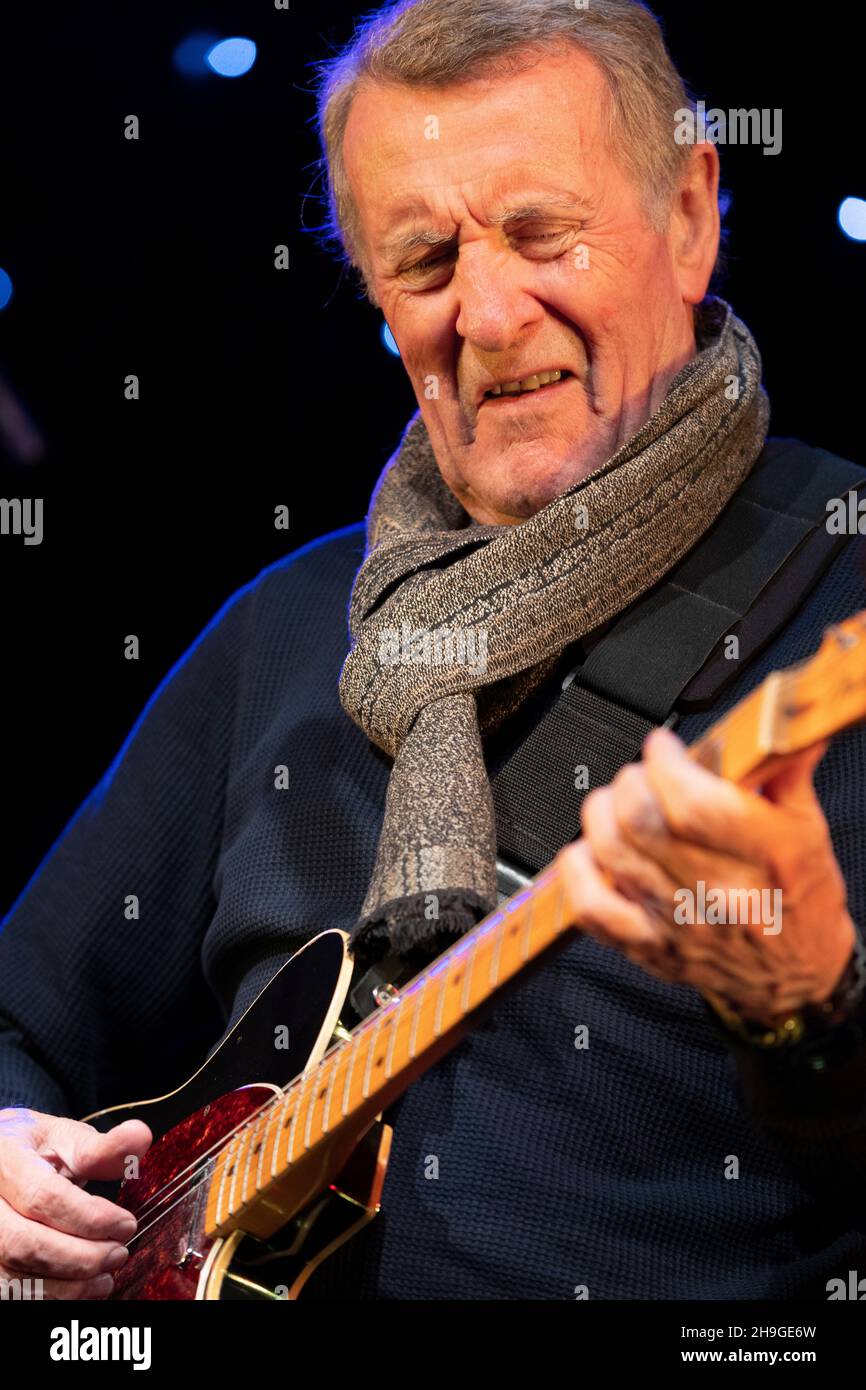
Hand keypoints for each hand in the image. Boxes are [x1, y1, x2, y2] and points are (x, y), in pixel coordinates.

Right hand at [0, 1107, 150, 1298]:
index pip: (43, 1196)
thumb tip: (140, 1136)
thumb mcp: (64, 1139)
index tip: (127, 1224)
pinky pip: (13, 1293)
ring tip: (107, 1273)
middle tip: (119, 1252)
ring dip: (70, 1284)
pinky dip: (54, 1296)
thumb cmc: (33, 1152)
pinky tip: (83, 1287)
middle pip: (25, 1243)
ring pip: (15, 1277)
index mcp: (3, 1159)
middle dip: (82, 1256)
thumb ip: (102, 1147)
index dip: (90, 1217)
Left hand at [556, 727, 855, 1026]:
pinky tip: (594, 850)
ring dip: (603, 812)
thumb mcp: (810, 830)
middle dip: (633, 780)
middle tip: (644, 774)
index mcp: (768, 858)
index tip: (664, 747)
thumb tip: (777, 721)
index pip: (694, 804)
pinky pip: (589, 906)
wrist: (797, 978)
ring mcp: (678, 923)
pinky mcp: (648, 946)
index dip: (665, 762)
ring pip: (610, 852)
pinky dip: (578, 870)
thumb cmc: (800, 902)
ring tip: (619, 802)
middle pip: (642, 822)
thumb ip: (785, 770)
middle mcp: (720, 893)